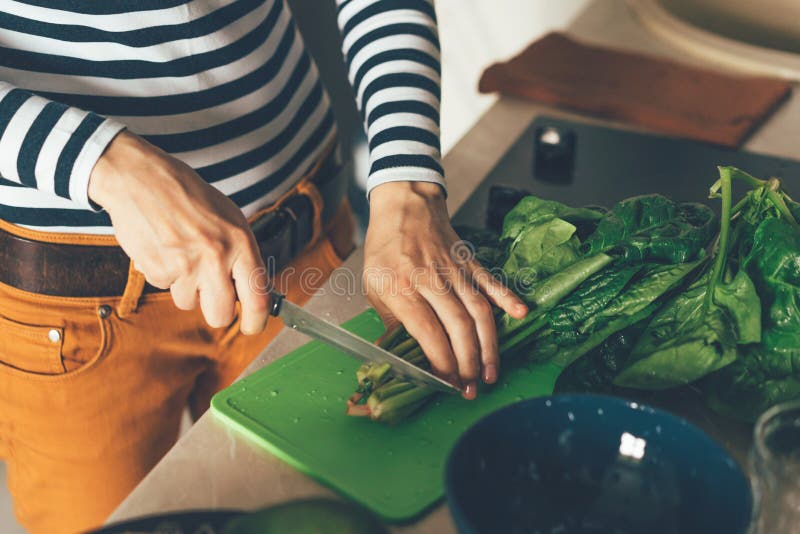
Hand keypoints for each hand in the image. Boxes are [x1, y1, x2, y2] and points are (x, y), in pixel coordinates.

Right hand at [89, 131, 268, 333]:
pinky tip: (163, 248)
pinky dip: (164, 274)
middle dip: (216, 311)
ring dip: (186, 287)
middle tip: (211, 294)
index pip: (258, 298)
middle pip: (221, 315)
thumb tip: (252, 293)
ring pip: (188, 303)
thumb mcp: (230, 219)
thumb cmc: (189, 198)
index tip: (253, 327)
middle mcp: (215, 257)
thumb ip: (241, 256)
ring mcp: (183, 265)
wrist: (142, 179)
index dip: (257, 321)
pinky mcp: (155, 269)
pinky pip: (164, 288)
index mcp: (240, 242)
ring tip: (182, 254)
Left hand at [364, 181, 527, 398]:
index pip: (426, 329)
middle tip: (472, 388)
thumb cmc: (386, 250)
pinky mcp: (470, 262)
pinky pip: (491, 282)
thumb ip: (390, 321)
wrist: (405, 207)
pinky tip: (521, 316)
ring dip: (488, 346)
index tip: (446, 382)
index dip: (440, 360)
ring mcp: (454, 270)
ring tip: (492, 373)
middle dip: (468, 362)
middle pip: (457, 325)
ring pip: (478, 311)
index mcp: (401, 287)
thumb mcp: (374, 286)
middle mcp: (430, 279)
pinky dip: (508, 298)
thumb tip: (395, 357)